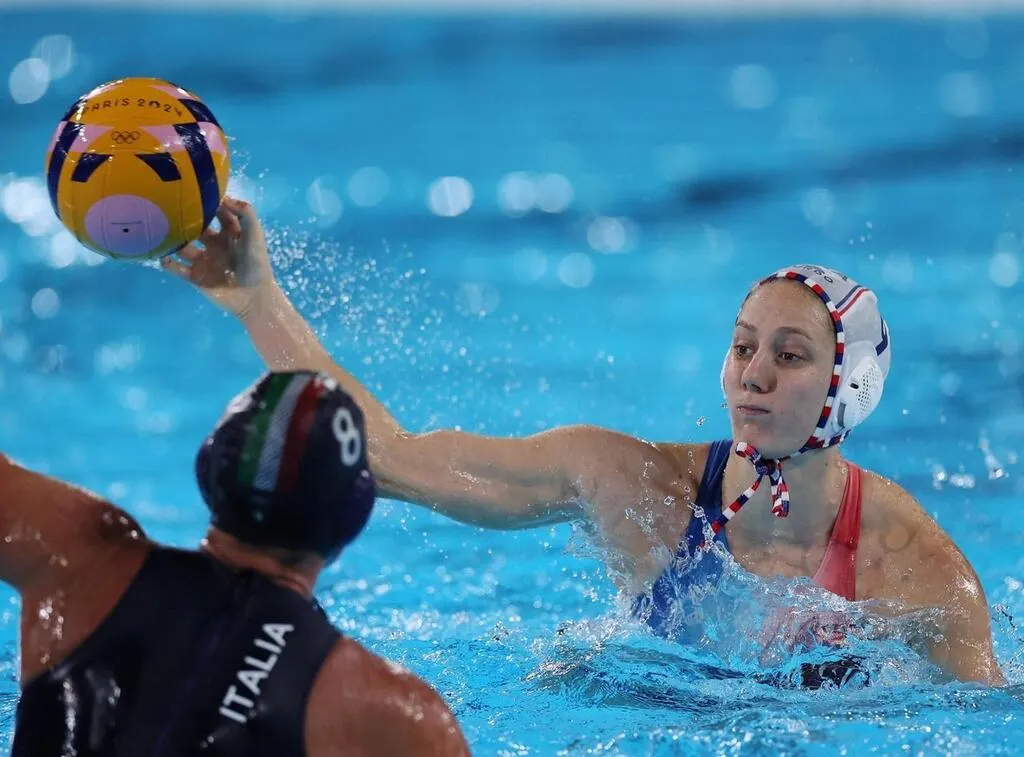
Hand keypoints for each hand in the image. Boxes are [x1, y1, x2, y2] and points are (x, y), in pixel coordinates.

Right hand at [161, 197, 278, 316]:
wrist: (253, 296)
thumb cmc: (256, 264)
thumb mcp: (255, 234)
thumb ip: (245, 213)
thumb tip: (224, 198)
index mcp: (230, 234)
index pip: (217, 213)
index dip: (210, 204)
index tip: (197, 194)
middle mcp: (214, 245)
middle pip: (195, 228)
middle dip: (185, 220)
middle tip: (172, 210)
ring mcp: (203, 261)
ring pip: (181, 247)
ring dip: (172, 240)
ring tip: (162, 231)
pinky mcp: (195, 277)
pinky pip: (175, 268)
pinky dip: (166, 262)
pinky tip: (163, 255)